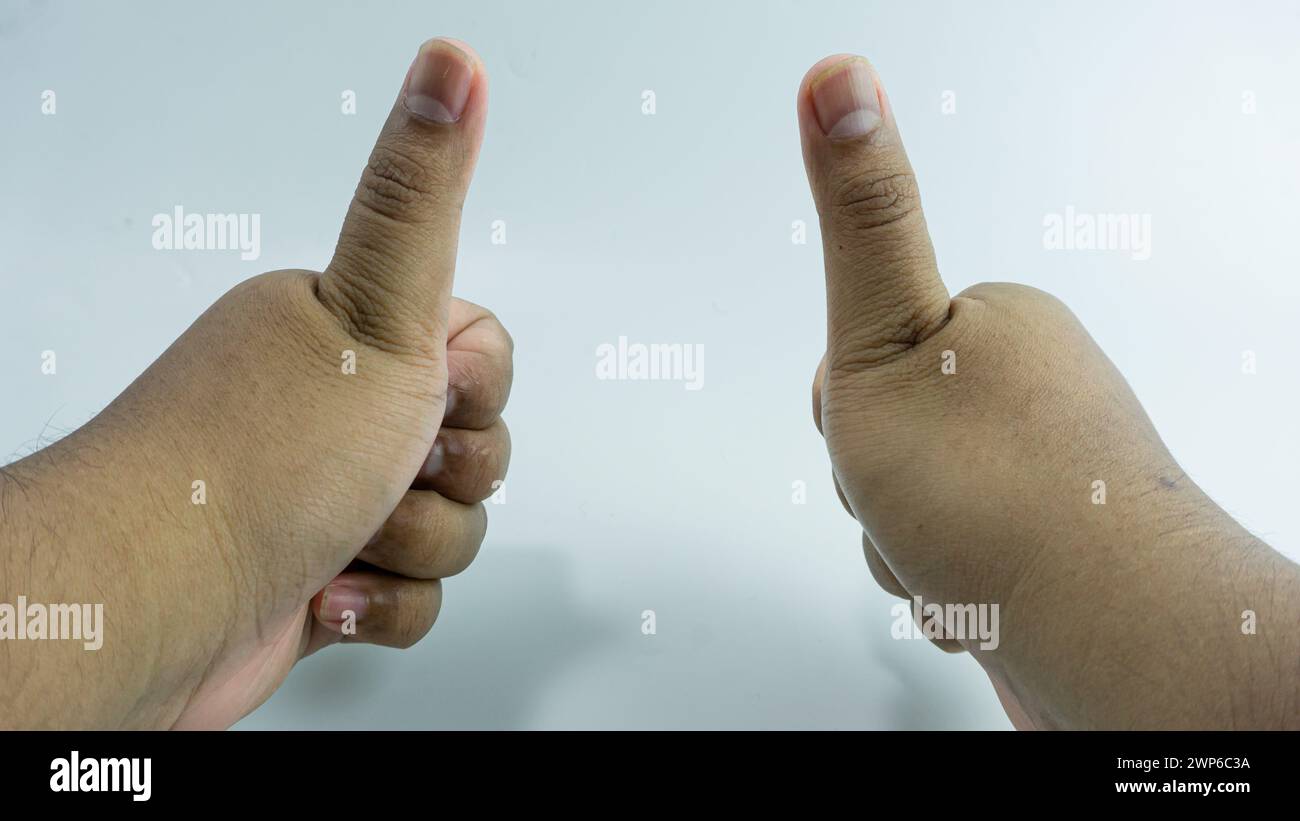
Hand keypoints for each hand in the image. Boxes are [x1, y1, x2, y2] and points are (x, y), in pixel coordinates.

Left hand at [1, 37, 510, 728]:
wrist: (161, 607)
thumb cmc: (256, 463)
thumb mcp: (376, 312)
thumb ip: (421, 193)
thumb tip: (449, 64)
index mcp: (348, 330)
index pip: (484, 353)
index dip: (477, 388)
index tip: (429, 393)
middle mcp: (335, 407)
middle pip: (476, 446)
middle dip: (448, 480)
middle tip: (383, 468)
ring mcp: (327, 494)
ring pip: (451, 525)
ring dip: (415, 545)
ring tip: (345, 533)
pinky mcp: (323, 573)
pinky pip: (414, 593)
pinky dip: (386, 602)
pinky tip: (332, 587)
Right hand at [799, 55, 1298, 728]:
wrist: (1107, 648)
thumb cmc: (997, 502)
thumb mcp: (885, 345)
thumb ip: (858, 218)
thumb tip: (838, 76)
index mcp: (998, 324)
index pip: (858, 355)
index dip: (845, 411)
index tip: (887, 431)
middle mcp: (1029, 390)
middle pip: (880, 437)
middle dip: (876, 490)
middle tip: (920, 504)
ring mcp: (1041, 473)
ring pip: (908, 506)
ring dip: (905, 549)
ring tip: (959, 560)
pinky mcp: (1046, 547)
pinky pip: (950, 558)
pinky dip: (944, 584)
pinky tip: (977, 596)